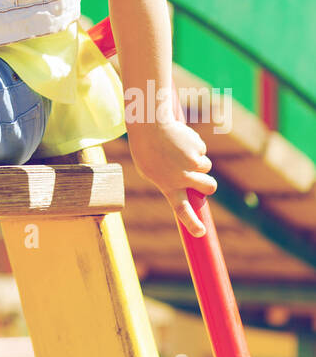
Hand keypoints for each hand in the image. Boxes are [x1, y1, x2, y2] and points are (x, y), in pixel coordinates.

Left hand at [127, 116, 217, 237]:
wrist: (149, 125)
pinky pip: (202, 150)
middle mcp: (182, 177)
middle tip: (201, 179)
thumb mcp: (151, 171)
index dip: (192, 223)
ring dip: (197, 160)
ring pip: (206, 166)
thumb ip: (167, 182)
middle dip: (209, 184)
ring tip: (179, 150)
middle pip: (210, 188)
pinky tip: (179, 139)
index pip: (182, 210)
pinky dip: (194, 145)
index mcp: (168, 186)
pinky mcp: (198, 149)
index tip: (201, 232)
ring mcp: (192, 164)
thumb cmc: (146, 148)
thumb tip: (185, 190)